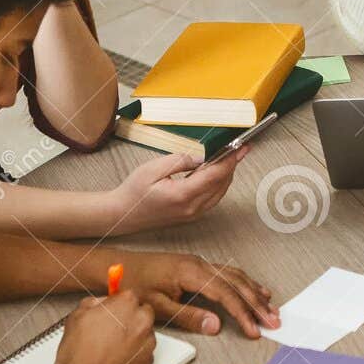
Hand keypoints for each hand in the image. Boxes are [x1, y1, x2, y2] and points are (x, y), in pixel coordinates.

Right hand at [45, 292, 155, 363]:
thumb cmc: (78, 354)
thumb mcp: (77, 316)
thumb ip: (94, 303)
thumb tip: (101, 303)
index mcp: (126, 304)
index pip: (129, 296)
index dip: (118, 305)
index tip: (113, 311)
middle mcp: (142, 321)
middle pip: (142, 312)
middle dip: (130, 318)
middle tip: (113, 329)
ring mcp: (148, 342)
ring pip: (145, 333)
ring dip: (134, 337)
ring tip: (112, 348)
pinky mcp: (149, 362)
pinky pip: (145, 352)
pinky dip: (135, 354)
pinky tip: (117, 360)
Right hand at [102, 148, 244, 234]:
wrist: (123, 214)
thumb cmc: (134, 191)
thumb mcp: (154, 168)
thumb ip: (181, 161)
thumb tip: (203, 158)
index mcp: (182, 195)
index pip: (215, 175)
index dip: (230, 160)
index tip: (240, 148)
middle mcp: (192, 208)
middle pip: (221, 184)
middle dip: (232, 165)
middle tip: (239, 148)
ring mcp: (193, 214)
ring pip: (220, 192)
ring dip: (227, 174)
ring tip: (230, 157)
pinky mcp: (192, 216)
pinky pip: (213, 198)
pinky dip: (218, 184)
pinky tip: (217, 172)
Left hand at [120, 253, 279, 338]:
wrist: (117, 266)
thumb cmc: (134, 284)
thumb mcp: (157, 307)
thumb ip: (189, 316)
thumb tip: (216, 326)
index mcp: (191, 273)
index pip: (226, 294)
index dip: (243, 313)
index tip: (255, 329)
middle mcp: (200, 265)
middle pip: (237, 284)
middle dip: (257, 304)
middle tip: (273, 321)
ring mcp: (200, 263)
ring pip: (236, 276)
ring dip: (255, 292)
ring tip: (271, 308)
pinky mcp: (197, 265)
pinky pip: (228, 272)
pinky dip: (245, 282)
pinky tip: (254, 289)